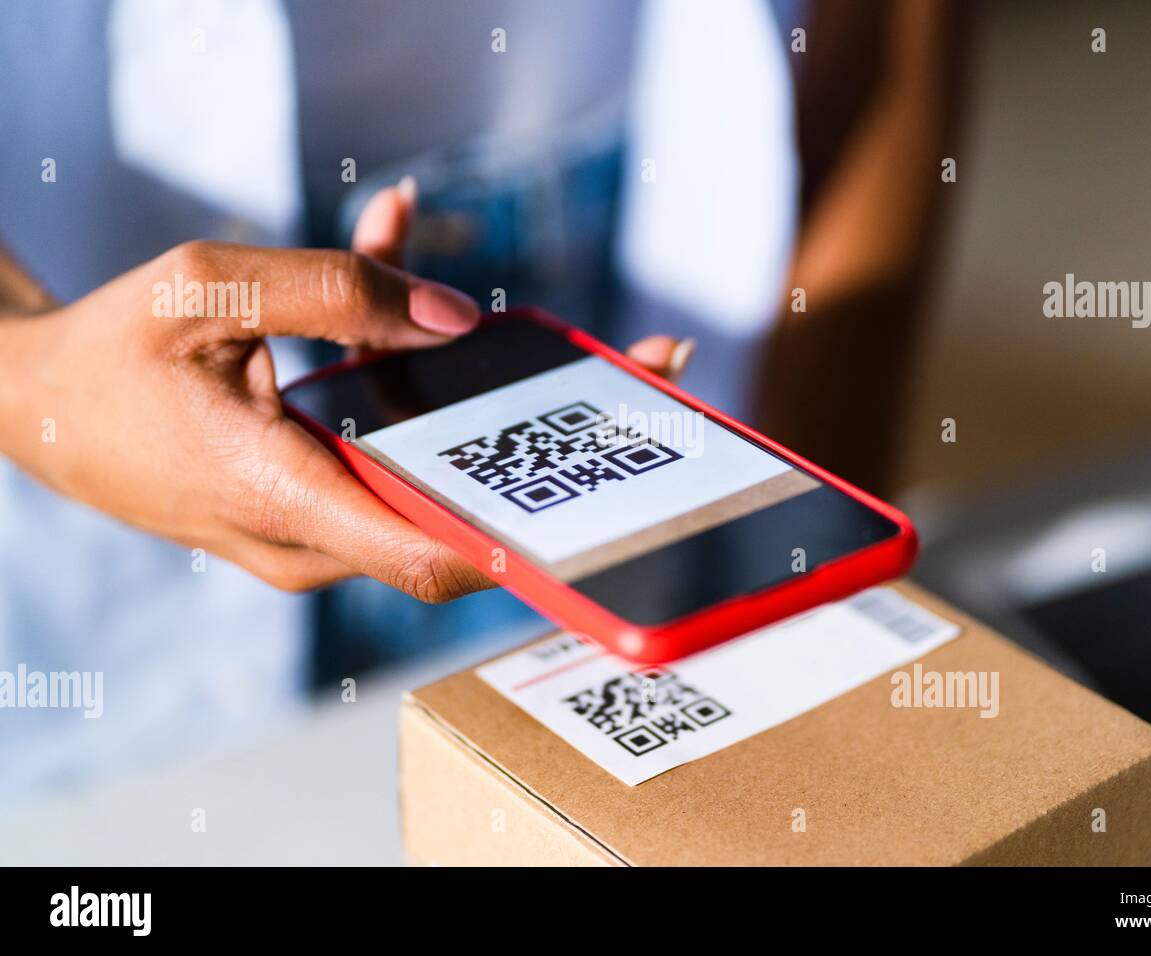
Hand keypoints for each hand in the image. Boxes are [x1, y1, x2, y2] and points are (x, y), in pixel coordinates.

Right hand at [0, 182, 690, 602]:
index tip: (608, 506)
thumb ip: (335, 291)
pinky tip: (414, 269)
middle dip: (552, 452)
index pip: (430, 551)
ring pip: (430, 478)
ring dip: (494, 412)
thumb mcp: (209, 288)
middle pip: (457, 514)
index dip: (525, 538)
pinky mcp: (316, 503)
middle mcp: (312, 534)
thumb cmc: (112, 354)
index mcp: (281, 494)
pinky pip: (388, 450)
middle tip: (646, 382)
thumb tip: (458, 317)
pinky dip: (416, 385)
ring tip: (577, 346)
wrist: (39, 409)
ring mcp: (316, 528)